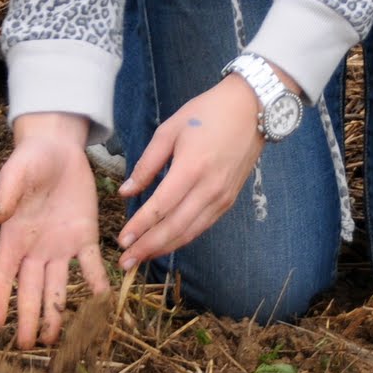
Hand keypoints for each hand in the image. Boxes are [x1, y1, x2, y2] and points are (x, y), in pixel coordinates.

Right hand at [0, 113, 108, 349]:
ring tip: (55, 339)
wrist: (58, 148)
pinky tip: (102, 300)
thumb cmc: (30, 159)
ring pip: (57, 286)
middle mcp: (36, 248)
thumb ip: (8, 193)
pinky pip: (91, 264)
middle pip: (30, 289)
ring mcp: (61, 245)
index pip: (3, 273)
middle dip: (28, 317)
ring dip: (56, 312)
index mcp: (14, 235)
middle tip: (27, 346)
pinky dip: (96, 281)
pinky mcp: (86, 236)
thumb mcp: (16, 172)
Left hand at [116, 78, 263, 268]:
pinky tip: (166, 243)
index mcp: (192, 168)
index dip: (140, 226)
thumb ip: (147, 163)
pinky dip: (183, 238)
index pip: (161, 206)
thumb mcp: (169, 129)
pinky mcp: (229, 201)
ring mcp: (222, 198)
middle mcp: (209, 189)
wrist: (250, 110)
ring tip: (141, 258)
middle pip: (175, 227)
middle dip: (148, 247)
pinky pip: (202, 225)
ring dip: (164, 248)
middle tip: (126, 262)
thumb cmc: (205, 113)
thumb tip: (127, 191)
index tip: (122, 240)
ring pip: (190, 232)